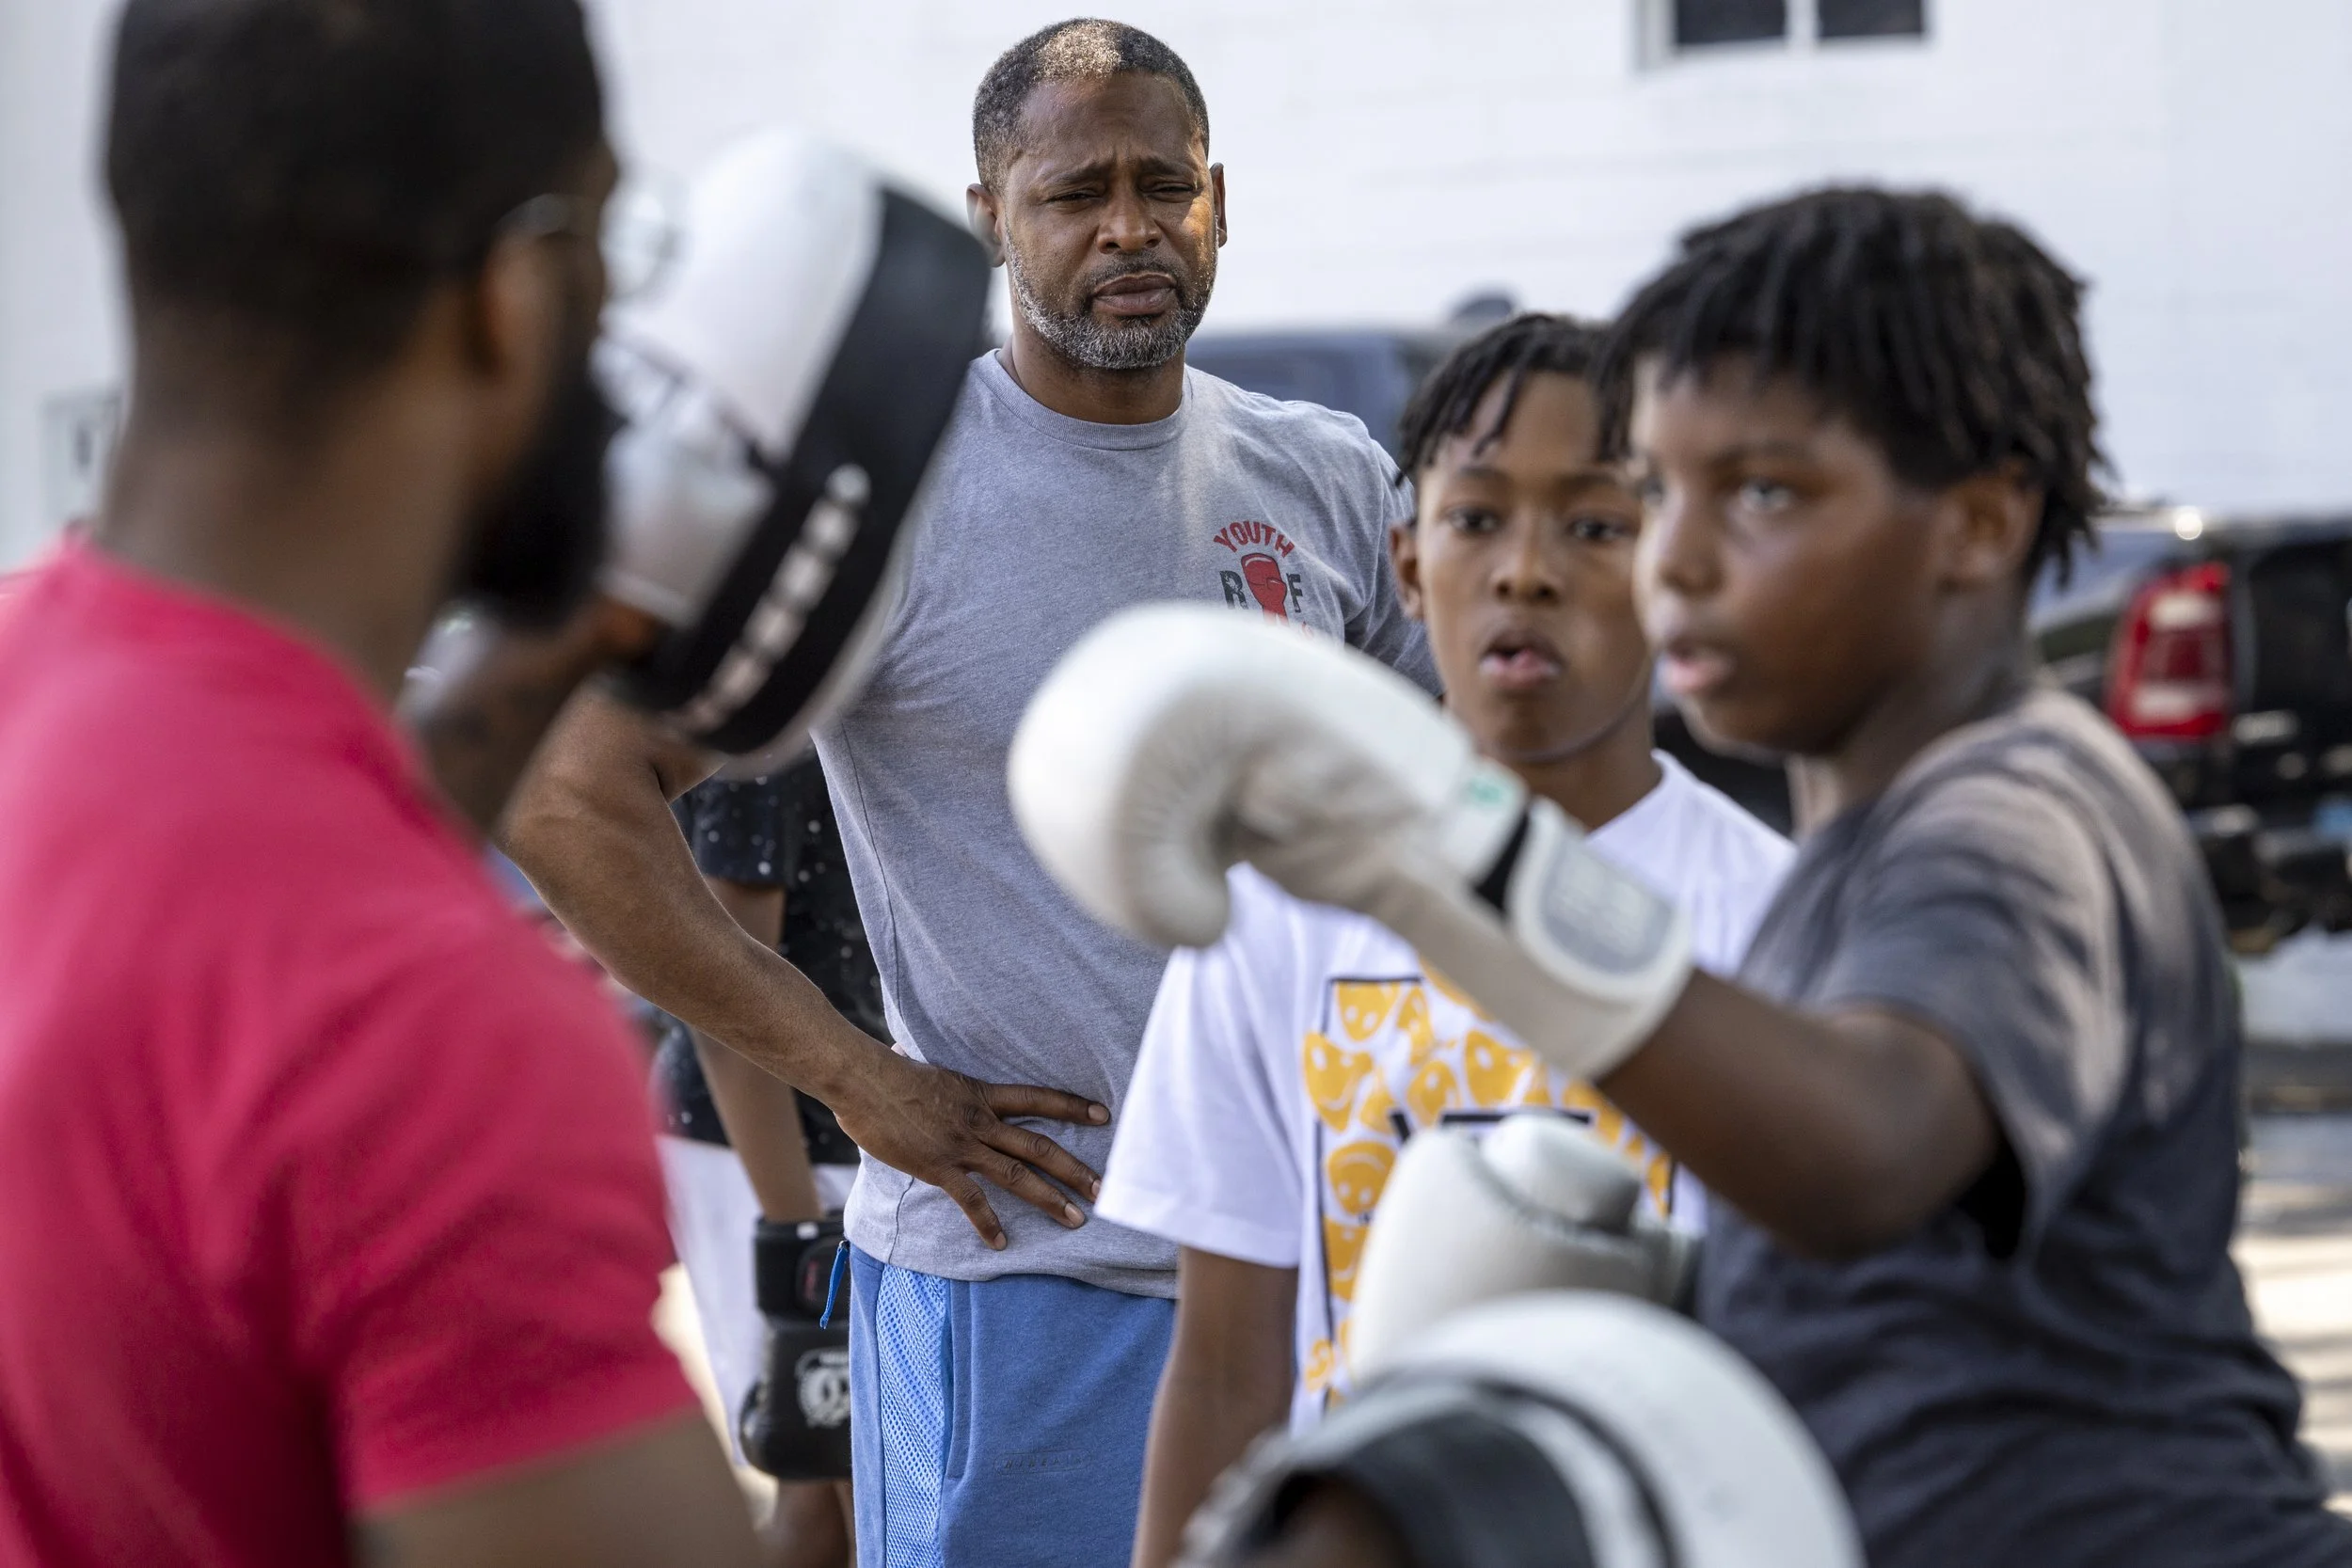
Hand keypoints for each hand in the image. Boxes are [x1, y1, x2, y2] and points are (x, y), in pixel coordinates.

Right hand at [823, 1048, 1107, 1249]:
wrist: (864, 1080)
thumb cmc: (886, 1071)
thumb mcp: (922, 1069)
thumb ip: (927, 1074)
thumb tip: (904, 1052)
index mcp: (981, 1094)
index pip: (1038, 1099)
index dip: (1072, 1107)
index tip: (1104, 1115)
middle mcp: (980, 1120)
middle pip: (1039, 1146)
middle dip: (1075, 1169)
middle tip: (1105, 1189)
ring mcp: (962, 1145)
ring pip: (1017, 1175)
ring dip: (1050, 1199)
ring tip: (1076, 1219)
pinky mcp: (939, 1167)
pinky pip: (971, 1200)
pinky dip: (987, 1223)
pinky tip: (1001, 1243)